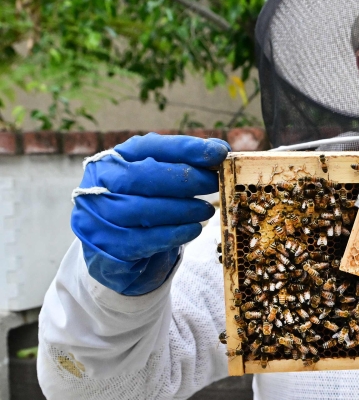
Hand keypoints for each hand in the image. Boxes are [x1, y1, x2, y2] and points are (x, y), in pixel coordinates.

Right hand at [70, 134, 230, 294]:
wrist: (115, 252)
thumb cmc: (143, 207)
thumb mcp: (159, 182)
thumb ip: (185, 164)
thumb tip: (219, 147)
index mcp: (113, 160)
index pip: (149, 147)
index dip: (186, 148)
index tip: (219, 152)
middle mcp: (99, 184)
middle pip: (143, 176)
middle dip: (186, 178)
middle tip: (215, 183)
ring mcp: (98, 216)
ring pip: (143, 209)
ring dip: (183, 209)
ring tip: (207, 210)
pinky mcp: (107, 246)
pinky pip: (144, 239)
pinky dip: (174, 234)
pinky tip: (193, 229)